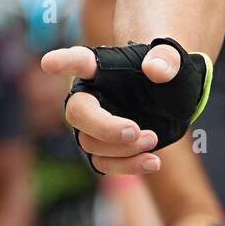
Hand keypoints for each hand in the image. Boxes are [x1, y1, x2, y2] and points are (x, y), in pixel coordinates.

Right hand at [40, 42, 183, 174]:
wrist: (174, 97)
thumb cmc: (167, 72)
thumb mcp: (174, 60)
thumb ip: (167, 58)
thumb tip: (155, 70)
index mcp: (102, 68)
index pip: (80, 61)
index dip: (64, 62)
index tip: (49, 63)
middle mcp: (91, 97)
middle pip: (78, 113)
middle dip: (104, 127)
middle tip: (135, 130)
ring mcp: (95, 125)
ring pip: (91, 144)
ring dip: (122, 149)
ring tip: (153, 140)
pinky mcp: (106, 148)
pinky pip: (104, 164)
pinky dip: (128, 167)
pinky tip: (154, 162)